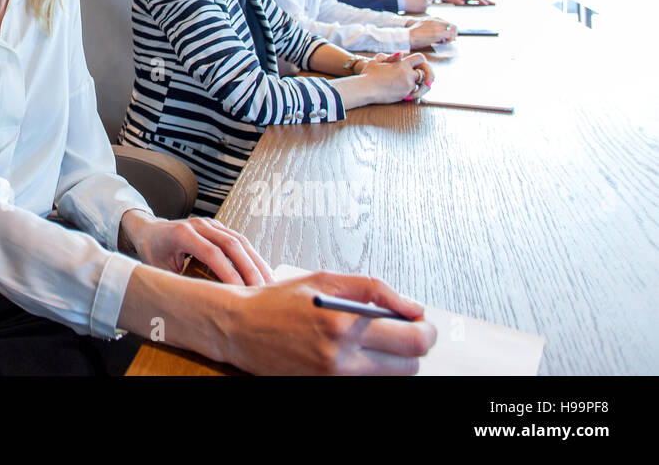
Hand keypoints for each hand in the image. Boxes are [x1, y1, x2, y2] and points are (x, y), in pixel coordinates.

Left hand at [120, 209, 271, 285]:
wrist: (149, 230)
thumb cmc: (152, 252)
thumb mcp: (158, 270)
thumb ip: (176, 284)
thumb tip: (193, 310)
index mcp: (182, 233)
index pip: (212, 253)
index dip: (229, 273)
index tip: (240, 293)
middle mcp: (199, 225)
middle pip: (232, 244)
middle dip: (250, 269)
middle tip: (263, 292)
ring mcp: (211, 224)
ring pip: (240, 241)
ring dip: (257, 263)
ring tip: (270, 285)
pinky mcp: (219, 228)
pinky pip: (240, 241)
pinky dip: (253, 258)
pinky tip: (263, 274)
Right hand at [209, 271, 436, 373]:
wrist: (239, 328)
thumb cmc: (276, 302)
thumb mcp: (324, 280)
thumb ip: (373, 288)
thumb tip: (411, 305)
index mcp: (343, 325)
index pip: (412, 340)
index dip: (426, 331)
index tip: (422, 323)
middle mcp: (341, 358)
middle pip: (409, 365)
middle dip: (413, 346)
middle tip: (402, 330)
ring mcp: (334, 378)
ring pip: (391, 377)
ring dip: (393, 360)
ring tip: (375, 339)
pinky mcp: (326, 387)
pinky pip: (367, 382)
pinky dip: (371, 369)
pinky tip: (356, 352)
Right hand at [361, 52, 433, 101]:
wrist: (366, 89)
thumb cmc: (369, 74)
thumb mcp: (376, 61)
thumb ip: (389, 57)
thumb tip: (400, 54)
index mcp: (403, 64)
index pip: (420, 59)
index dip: (420, 61)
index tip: (419, 66)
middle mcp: (408, 74)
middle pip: (426, 73)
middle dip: (429, 76)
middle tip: (428, 81)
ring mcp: (408, 86)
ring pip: (422, 85)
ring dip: (421, 86)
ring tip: (419, 87)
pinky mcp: (405, 95)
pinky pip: (415, 94)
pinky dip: (414, 93)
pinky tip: (409, 93)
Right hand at [408, 19, 455, 48]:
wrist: (405, 36)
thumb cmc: (412, 35)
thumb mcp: (422, 27)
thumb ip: (431, 28)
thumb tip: (439, 36)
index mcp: (432, 19)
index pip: (447, 23)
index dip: (449, 31)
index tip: (445, 37)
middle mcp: (436, 20)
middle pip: (453, 26)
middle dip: (453, 34)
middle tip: (447, 41)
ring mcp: (437, 26)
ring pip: (453, 29)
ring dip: (452, 37)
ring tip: (444, 42)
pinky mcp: (436, 33)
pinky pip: (450, 35)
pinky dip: (449, 40)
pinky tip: (441, 43)